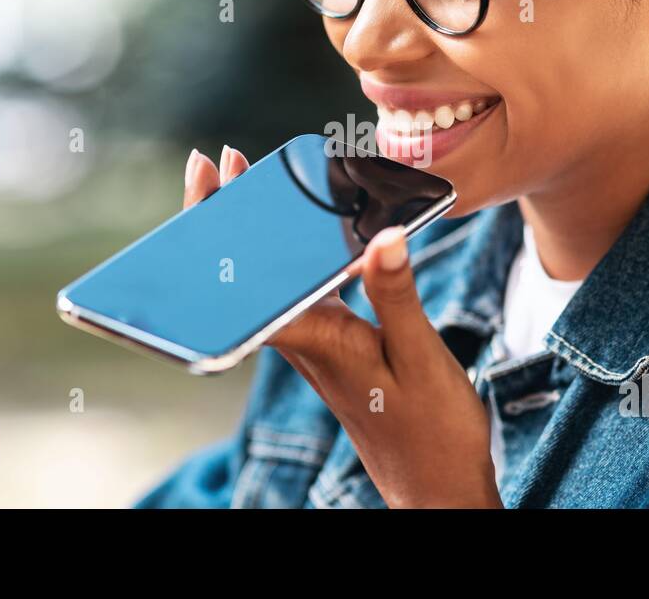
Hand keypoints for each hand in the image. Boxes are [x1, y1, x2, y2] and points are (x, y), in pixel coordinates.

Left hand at [184, 145, 501, 507]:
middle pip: (249, 272)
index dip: (221, 226)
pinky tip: (306, 230)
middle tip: (221, 161)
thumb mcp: (420, 358)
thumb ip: (396, 296)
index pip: (248, 278)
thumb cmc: (431, 433)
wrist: (435, 487)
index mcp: (317, 341)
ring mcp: (318, 344)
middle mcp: (306, 342)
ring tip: (250, 179)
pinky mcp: (335, 346)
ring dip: (260, 231)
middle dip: (229, 214)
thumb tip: (381, 234)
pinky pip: (303, 291)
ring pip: (273, 280)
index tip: (213, 178)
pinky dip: (297, 254)